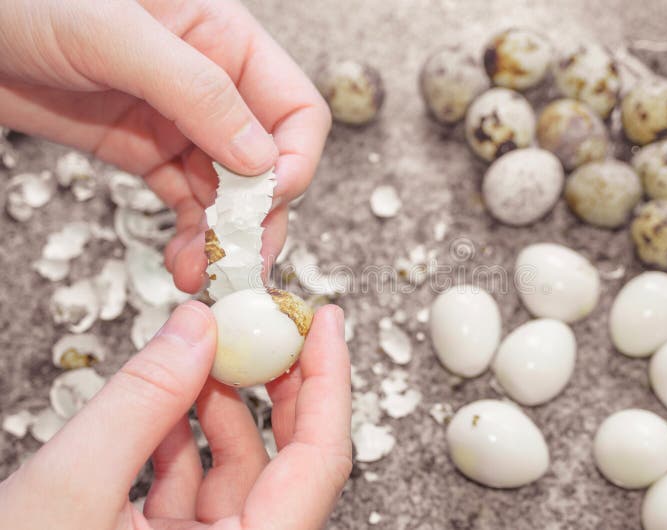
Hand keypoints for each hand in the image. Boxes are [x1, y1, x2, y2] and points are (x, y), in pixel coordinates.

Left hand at [0, 0, 330, 292]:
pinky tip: (184, 261)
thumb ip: (196, 91)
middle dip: (260, 215)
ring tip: (204, 274)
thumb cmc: (31, 1)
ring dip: (224, 238)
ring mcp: (180, 123)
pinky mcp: (146, 152)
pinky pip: (187, 201)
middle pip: (268, 162)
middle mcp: (214, 86)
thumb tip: (261, 159)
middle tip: (240, 261)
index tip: (267, 200)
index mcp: (226, 41)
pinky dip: (192, 236)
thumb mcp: (116, 34)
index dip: (294, 160)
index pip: (295, 110)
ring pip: (229, 192)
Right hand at [0, 302, 351, 529]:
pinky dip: (180, 439)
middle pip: (291, 464)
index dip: (329, 384)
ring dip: (218, 407)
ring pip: (239, 473)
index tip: (326, 322)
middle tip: (271, 327)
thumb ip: (142, 402)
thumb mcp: (69, 491)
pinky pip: (196, 490)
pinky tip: (160, 402)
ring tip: (195, 355)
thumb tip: (198, 328)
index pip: (319, 464)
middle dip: (280, 388)